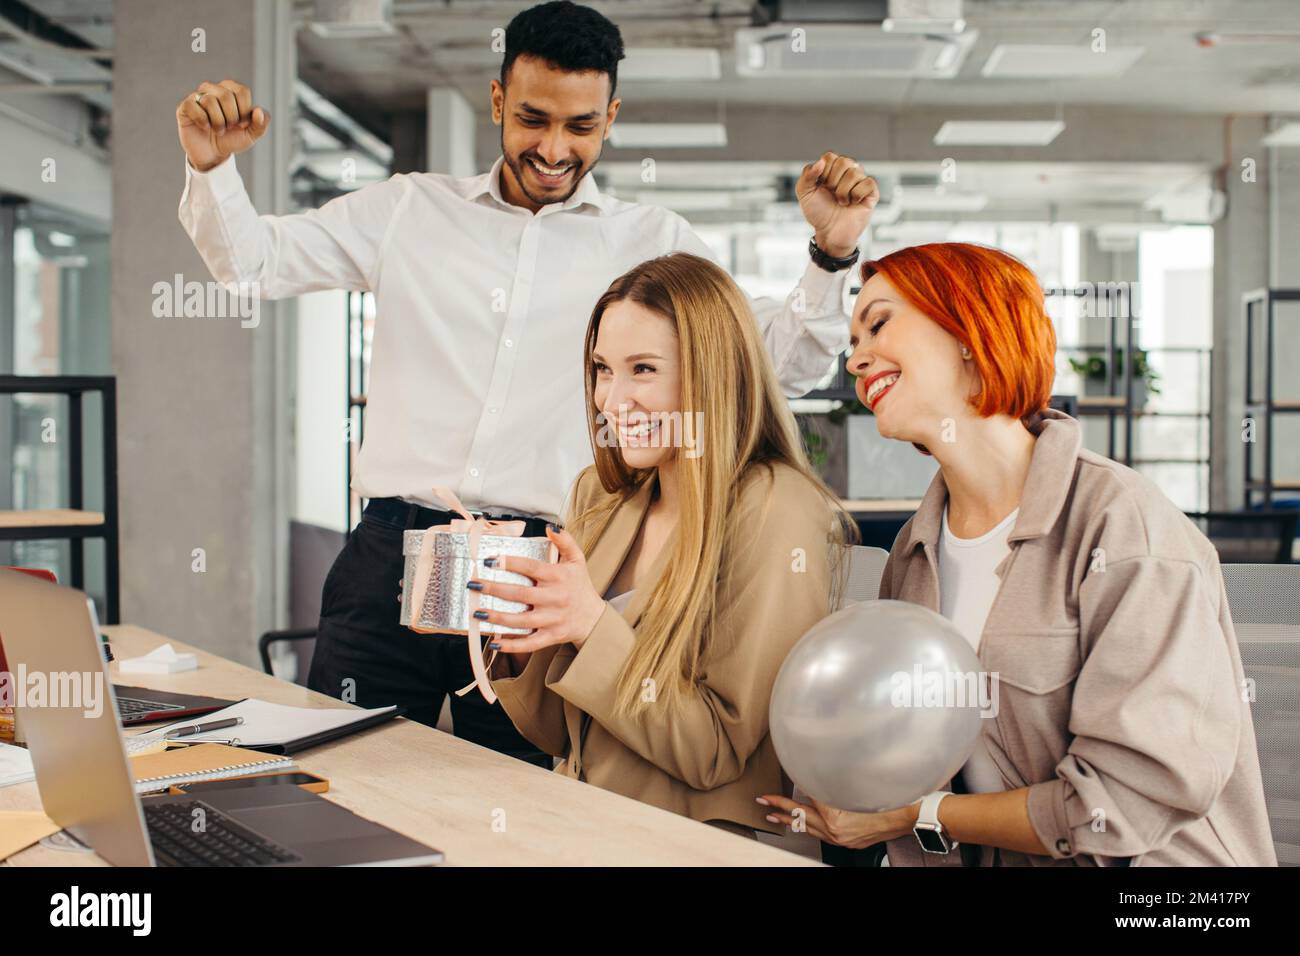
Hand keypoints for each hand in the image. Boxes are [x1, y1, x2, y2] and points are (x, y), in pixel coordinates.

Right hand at [175, 79, 269, 172]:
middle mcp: (213, 89)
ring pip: (209, 101)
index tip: (241, 124)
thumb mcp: (251, 135)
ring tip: (218, 130)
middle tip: (228, 128)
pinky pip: (193, 107)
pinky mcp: (185, 106)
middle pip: (226, 95)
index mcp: (230, 90)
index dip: (244, 111)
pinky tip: (205, 128)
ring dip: (218, 122)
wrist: (213, 154)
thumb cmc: (232, 139)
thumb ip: (261, 124)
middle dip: (231, 117)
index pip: (242, 91)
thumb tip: (258, 111)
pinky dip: (203, 121)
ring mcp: (197, 96)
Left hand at [469, 526, 606, 651]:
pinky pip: (529, 643)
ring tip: (477, 612)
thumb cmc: (580, 586)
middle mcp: (555, 598)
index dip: (509, 563)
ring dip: (497, 617)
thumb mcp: (577, 560)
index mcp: (558, 577)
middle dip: (494, 589)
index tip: (489, 560)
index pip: (531, 567)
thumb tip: (550, 527)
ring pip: (521, 621)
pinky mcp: (551, 636)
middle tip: (474, 585)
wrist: (594, 618)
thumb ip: (565, 540)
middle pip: (520, 594)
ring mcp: (552, 619)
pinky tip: (494, 642)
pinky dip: (511, 645)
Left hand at [756, 793, 916, 848]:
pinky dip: (809, 827)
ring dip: (790, 821)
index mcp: (835, 816)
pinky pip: (822, 835)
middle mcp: (835, 831)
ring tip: (775, 817)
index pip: (806, 799)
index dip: (791, 790)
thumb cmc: (890, 797)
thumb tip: (819, 766)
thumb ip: (836, 778)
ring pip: (809, 829)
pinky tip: (804, 823)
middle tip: (763, 803)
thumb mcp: (859, 782)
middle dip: (779, 809)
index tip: (777, 785)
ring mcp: (841, 839)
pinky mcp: (848, 843)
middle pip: (800, 818)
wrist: (910, 816)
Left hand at [796, 151, 878, 258]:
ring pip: (855, 172)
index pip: (830, 156)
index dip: (823, 172)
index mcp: (832, 168)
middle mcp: (847, 171)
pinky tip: (853, 203)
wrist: (829, 233)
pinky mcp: (871, 192)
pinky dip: (857, 195)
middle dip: (833, 182)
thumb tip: (821, 162)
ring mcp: (860, 181)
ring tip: (841, 202)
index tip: (821, 186)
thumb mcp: (804, 194)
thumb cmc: (818, 213)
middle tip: (832, 194)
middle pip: (844, 161)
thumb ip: (807, 175)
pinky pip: (869, 182)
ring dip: (843, 192)